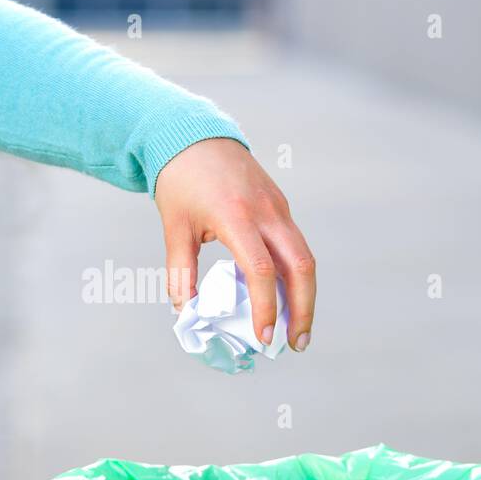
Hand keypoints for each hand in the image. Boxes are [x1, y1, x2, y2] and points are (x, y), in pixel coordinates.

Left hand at [155, 138, 314, 351]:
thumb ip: (180, 271)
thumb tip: (185, 310)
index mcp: (236, 217)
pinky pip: (296, 246)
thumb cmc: (180, 181)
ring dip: (305, 296)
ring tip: (298, 330)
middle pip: (301, 267)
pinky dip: (296, 276)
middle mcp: (266, 212)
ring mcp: (278, 208)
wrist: (194, 135)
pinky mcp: (281, 207)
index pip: (261, 270)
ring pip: (305, 258)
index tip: (264, 337)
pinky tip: (288, 299)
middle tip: (297, 344)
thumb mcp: (174, 227)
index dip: (266, 307)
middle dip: (303, 310)